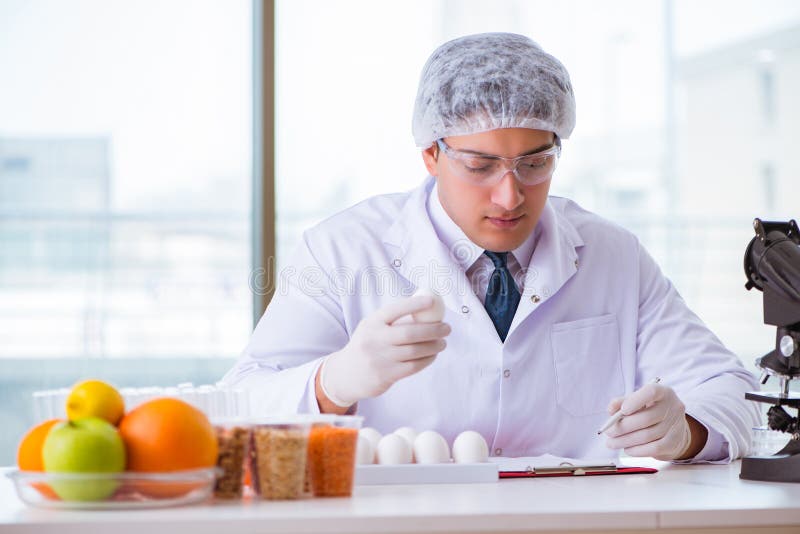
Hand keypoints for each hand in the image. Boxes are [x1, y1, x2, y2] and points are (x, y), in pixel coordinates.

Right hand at [318, 296, 450, 407]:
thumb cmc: (367, 346)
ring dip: (434, 346)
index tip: (432, 301)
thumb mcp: (372, 328)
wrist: (345, 374)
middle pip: (409, 333)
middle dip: (433, 330)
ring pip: (414, 351)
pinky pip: (413, 366)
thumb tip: (426, 310)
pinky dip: (427, 360)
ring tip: (442, 343)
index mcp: (372, 323)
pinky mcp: (385, 376)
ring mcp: (379, 359)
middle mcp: (374, 339)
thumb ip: (394, 321)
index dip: (414, 304)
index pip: (395, 310)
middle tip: (447, 328)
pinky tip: (432, 355)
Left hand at [602, 383, 694, 460]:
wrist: (674, 428)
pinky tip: (627, 449)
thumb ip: (623, 401)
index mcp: (663, 392)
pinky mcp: (674, 443)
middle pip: (646, 418)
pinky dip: (637, 450)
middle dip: (623, 427)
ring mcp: (675, 426)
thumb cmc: (651, 410)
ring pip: (647, 436)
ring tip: (612, 443)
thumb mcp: (639, 400)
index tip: (622, 410)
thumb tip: (611, 409)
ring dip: (625, 441)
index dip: (635, 401)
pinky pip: (653, 449)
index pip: (651, 392)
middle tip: (609, 432)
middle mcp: (673, 408)